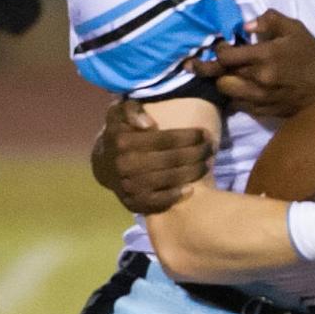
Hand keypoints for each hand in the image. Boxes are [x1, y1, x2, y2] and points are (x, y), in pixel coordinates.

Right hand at [91, 97, 212, 213]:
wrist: (104, 163)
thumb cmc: (121, 132)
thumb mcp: (120, 112)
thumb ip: (132, 110)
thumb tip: (148, 125)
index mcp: (122, 140)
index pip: (165, 139)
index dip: (189, 136)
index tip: (204, 133)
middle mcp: (124, 164)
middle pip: (169, 160)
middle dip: (195, 154)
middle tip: (210, 149)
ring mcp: (126, 185)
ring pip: (165, 180)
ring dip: (190, 174)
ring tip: (206, 165)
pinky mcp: (130, 202)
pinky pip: (154, 203)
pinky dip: (173, 197)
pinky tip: (190, 189)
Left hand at [188, 10, 314, 115]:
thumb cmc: (310, 54)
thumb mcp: (294, 28)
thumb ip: (269, 20)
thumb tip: (246, 25)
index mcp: (265, 56)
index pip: (226, 56)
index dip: (218, 51)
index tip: (221, 46)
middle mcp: (259, 79)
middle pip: (220, 77)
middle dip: (210, 69)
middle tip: (199, 64)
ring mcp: (261, 98)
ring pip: (227, 93)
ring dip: (222, 83)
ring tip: (220, 75)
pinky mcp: (264, 111)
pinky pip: (239, 106)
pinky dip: (234, 96)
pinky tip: (235, 88)